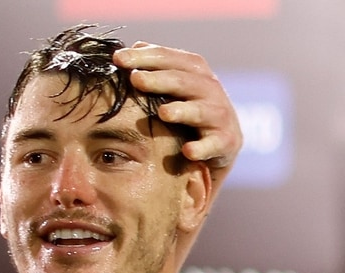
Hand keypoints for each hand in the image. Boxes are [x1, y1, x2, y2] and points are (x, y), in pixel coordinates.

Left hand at [113, 42, 241, 189]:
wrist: (222, 143)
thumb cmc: (190, 111)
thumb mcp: (176, 87)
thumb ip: (157, 68)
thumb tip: (133, 49)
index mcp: (196, 72)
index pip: (170, 58)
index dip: (145, 57)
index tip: (117, 58)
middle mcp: (211, 90)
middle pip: (185, 81)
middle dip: (160, 79)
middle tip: (136, 79)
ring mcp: (220, 117)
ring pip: (201, 111)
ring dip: (183, 111)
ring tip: (163, 113)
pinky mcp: (227, 142)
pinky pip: (214, 145)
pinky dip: (202, 148)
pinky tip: (188, 151)